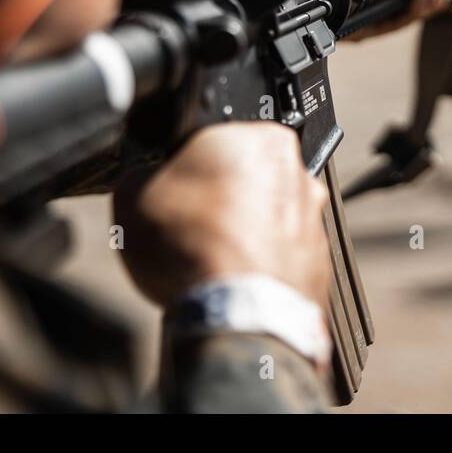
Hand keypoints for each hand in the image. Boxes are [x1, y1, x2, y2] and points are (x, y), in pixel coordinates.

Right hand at [113, 123, 329, 307]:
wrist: (237, 315)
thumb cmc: (192, 247)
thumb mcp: (132, 192)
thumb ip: (143, 171)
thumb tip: (146, 177)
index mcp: (260, 137)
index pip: (215, 138)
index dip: (187, 163)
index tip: (171, 186)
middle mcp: (296, 171)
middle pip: (244, 177)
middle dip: (218, 198)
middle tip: (185, 224)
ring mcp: (313, 218)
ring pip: (265, 216)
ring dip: (240, 231)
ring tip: (206, 258)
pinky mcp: (318, 261)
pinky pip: (279, 254)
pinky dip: (258, 264)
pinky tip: (229, 279)